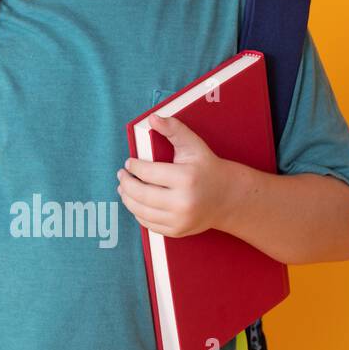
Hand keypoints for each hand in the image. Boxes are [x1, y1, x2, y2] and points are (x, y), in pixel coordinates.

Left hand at [117, 112, 245, 236]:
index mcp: (186, 178)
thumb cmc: (207, 168)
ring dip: (127, 199)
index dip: (133, 167)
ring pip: (141, 211)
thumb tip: (152, 118)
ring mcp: (180, 219)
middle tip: (121, 176)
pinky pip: (149, 224)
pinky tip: (136, 202)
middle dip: (126, 183)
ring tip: (123, 188)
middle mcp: (182, 202)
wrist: (227, 197)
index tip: (129, 163)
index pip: (147, 172)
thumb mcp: (193, 145)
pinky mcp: (177, 231)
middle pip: (140, 194)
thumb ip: (173, 129)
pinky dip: (138, 213)